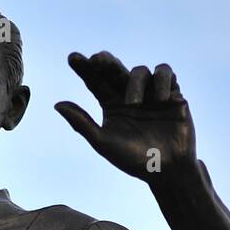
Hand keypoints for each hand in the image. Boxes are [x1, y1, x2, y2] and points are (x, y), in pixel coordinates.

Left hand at [55, 52, 196, 181]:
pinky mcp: (171, 92)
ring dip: (134, 83)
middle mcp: (129, 94)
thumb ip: (82, 124)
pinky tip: (159, 99)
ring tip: (133, 104)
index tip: (72, 58)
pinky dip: (161, 81)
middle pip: (114, 69)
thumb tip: (57, 104)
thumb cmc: (133, 160)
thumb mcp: (104, 143)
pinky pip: (165, 73)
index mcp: (110, 105)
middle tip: (97, 59)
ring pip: (140, 71)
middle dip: (104, 61)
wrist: (167, 170)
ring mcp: (150, 92)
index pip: (94, 82)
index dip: (84, 68)